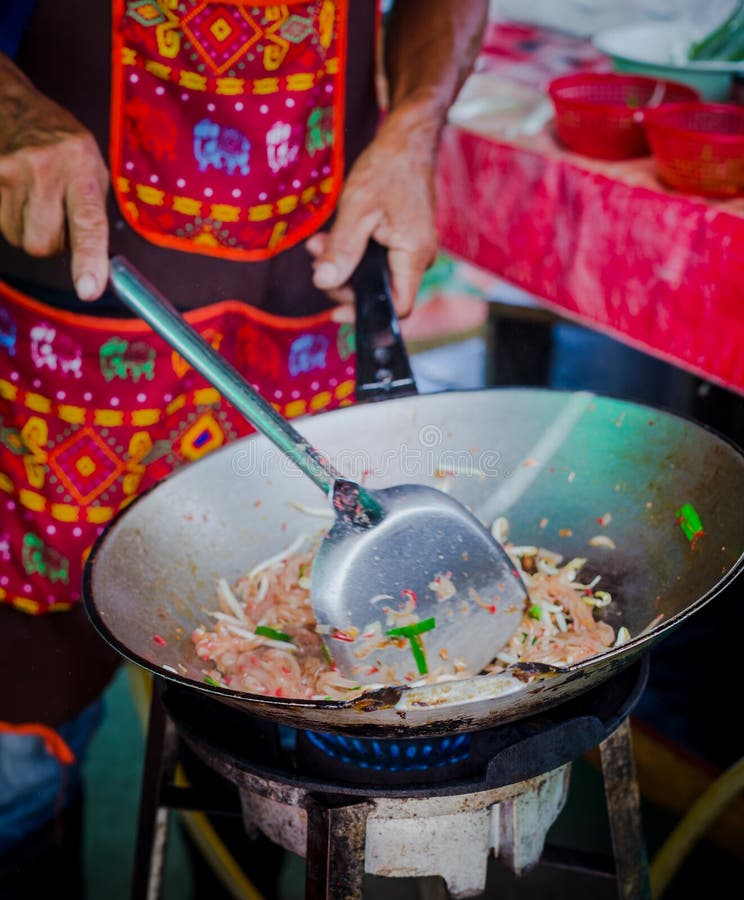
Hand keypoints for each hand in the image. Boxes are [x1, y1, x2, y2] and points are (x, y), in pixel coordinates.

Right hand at [0, 56, 109, 299]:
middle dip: (51, 241)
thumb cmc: (61, 145)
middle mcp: (43, 168)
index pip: (87, 222)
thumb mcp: (91, 168)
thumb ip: (91, 214)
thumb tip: (92, 269)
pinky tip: (14, 193)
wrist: (8, 104)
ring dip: (27, 229)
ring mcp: (7, 171)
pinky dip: (8, 218)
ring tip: (32, 197)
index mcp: (80, 166)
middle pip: (43, 244)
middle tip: (53, 213)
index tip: (90, 290)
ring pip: (18, 238)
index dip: (89, 259)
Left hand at [306, 104, 438, 320]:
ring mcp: (413, 250)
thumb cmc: (388, 169)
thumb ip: (341, 250)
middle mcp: (419, 258)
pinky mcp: (405, 241)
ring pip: (375, 275)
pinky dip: (353, 253)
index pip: (398, 307)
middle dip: (344, 283)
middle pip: (381, 293)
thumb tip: (324, 283)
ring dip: (344, 265)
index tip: (335, 311)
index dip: (365, 313)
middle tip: (316, 264)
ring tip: (318, 245)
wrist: (407, 141)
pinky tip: (331, 239)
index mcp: (414, 255)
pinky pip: (378, 259)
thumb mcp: (357, 210)